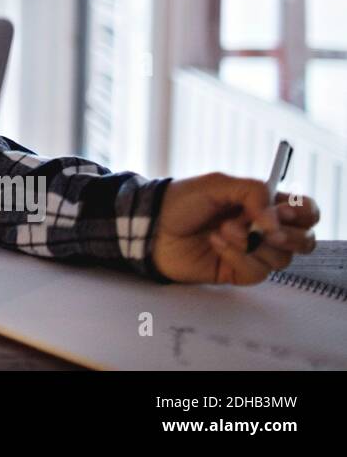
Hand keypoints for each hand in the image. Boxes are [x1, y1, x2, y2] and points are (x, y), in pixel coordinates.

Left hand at [150, 172, 318, 284]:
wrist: (153, 225)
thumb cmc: (182, 201)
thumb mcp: (218, 184)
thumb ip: (253, 192)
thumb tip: (276, 221)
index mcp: (263, 204)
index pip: (304, 211)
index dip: (302, 212)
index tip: (283, 210)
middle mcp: (263, 230)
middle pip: (304, 240)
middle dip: (290, 236)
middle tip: (265, 229)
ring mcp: (252, 252)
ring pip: (282, 258)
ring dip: (252, 242)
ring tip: (222, 230)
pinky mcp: (237, 272)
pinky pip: (256, 272)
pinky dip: (237, 256)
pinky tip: (215, 243)